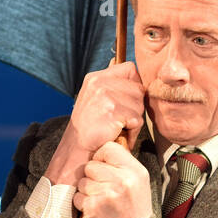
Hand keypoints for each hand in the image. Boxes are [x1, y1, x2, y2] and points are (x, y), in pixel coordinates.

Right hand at [44, 61, 144, 186]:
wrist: (77, 149)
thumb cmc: (89, 128)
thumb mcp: (95, 99)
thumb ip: (112, 87)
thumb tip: (135, 78)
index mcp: (96, 77)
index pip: (129, 69)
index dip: (134, 84)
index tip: (127, 100)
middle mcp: (100, 83)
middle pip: (138, 88)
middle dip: (135, 106)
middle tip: (120, 119)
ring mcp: (106, 96)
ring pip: (140, 105)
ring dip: (134, 120)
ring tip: (118, 127)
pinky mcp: (113, 112)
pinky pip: (137, 120)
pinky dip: (132, 131)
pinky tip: (118, 134)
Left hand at [73, 142, 152, 217]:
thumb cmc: (134, 209)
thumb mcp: (139, 182)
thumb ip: (123, 165)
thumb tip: (102, 150)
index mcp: (135, 171)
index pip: (108, 148)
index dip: (101, 157)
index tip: (103, 168)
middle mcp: (122, 181)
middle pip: (91, 165)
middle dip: (93, 177)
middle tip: (103, 189)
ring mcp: (106, 194)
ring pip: (83, 181)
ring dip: (87, 191)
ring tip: (101, 201)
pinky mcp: (93, 207)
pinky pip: (78, 196)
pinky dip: (83, 203)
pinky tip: (96, 210)